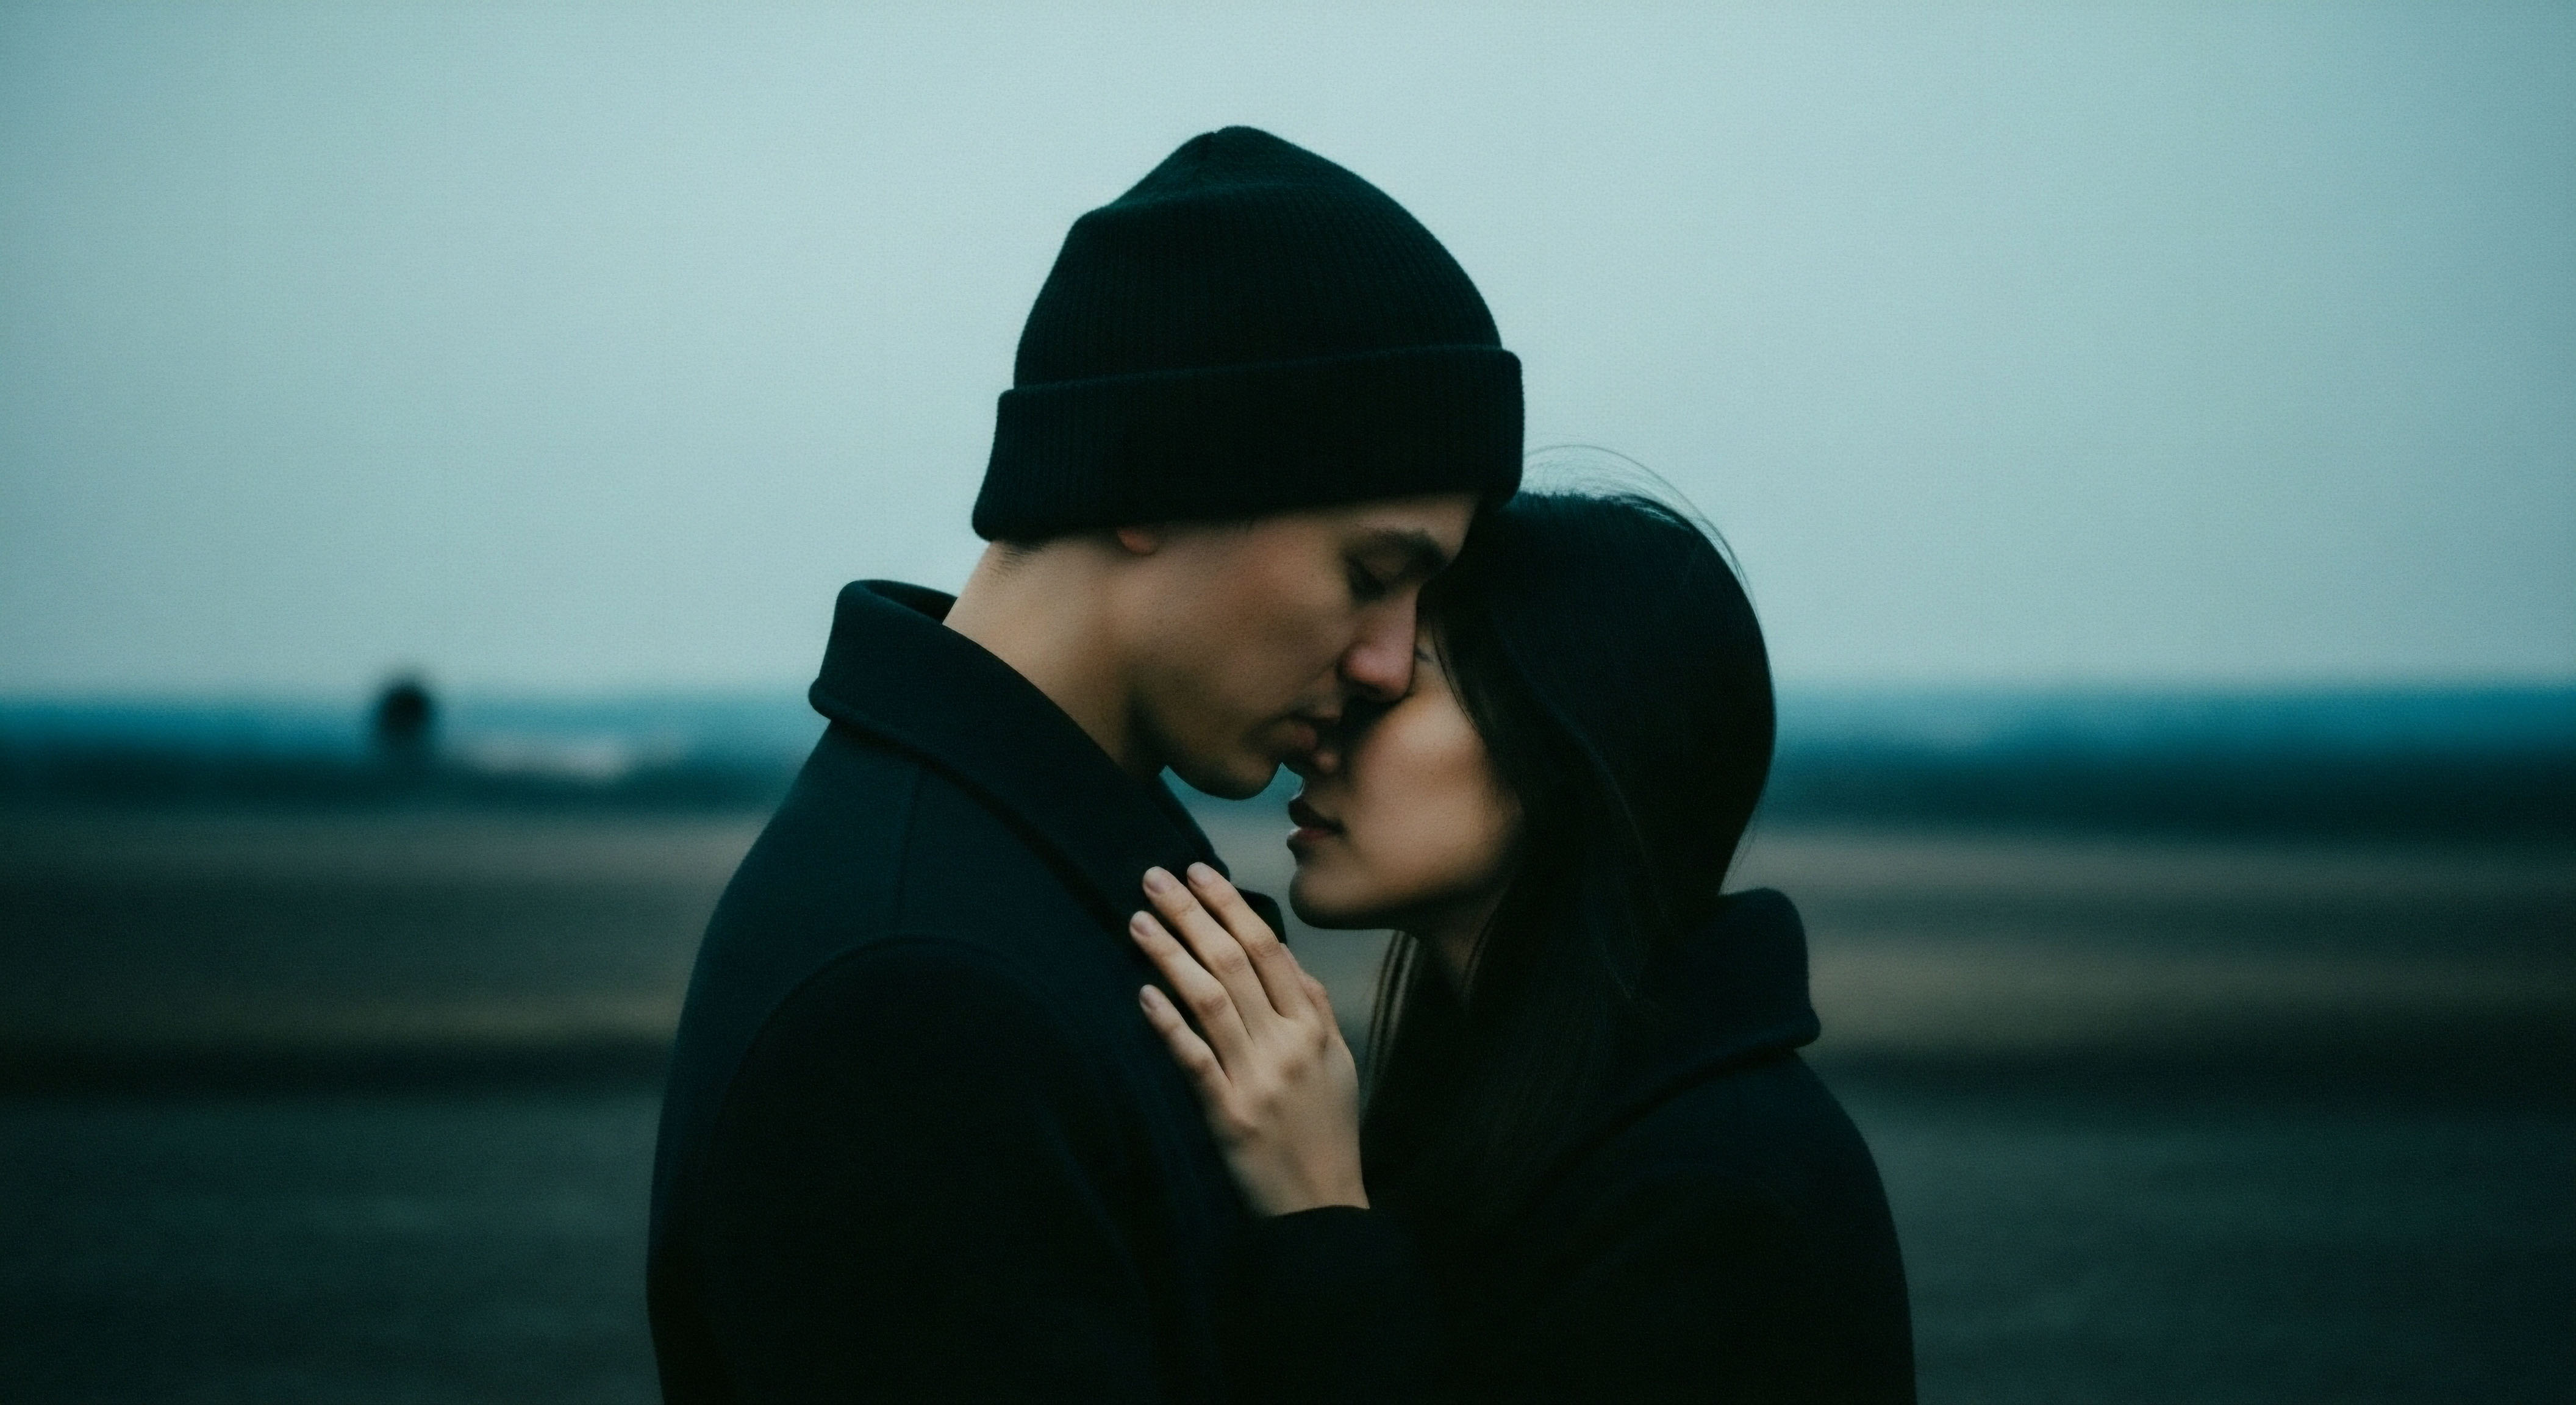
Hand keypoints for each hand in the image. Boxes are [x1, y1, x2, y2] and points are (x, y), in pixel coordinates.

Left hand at [1131, 862, 1366, 1216]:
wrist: (1323, 1206)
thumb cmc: (1328, 1131)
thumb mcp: (1338, 1063)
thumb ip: (1314, 1009)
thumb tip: (1286, 960)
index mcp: (1314, 1027)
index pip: (1269, 949)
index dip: (1231, 906)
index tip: (1200, 872)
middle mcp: (1288, 1045)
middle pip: (1234, 962)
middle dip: (1192, 914)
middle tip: (1155, 878)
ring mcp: (1257, 1079)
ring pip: (1209, 999)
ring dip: (1170, 953)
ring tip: (1138, 920)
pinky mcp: (1228, 1114)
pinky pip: (1192, 1059)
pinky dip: (1167, 1022)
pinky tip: (1143, 992)